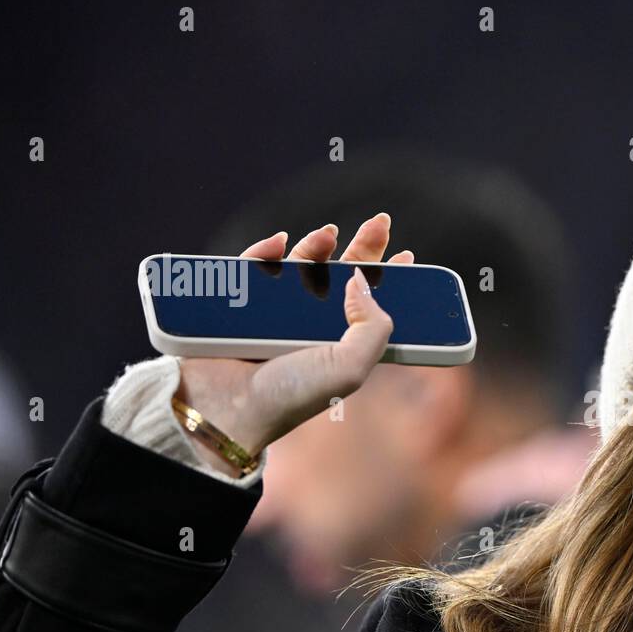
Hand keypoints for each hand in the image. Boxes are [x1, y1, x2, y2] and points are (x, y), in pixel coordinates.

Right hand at [174, 213, 412, 476]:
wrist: (226, 408)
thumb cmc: (291, 396)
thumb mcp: (350, 367)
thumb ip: (371, 327)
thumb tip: (361, 280)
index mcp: (338, 346)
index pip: (370, 308)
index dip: (388, 281)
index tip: (406, 256)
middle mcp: (308, 328)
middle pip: (341, 278)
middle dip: (362, 248)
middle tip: (380, 223)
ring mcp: (272, 315)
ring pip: (299, 268)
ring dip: (317, 245)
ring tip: (329, 233)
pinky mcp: (235, 304)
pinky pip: (251, 268)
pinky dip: (265, 250)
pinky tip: (279, 242)